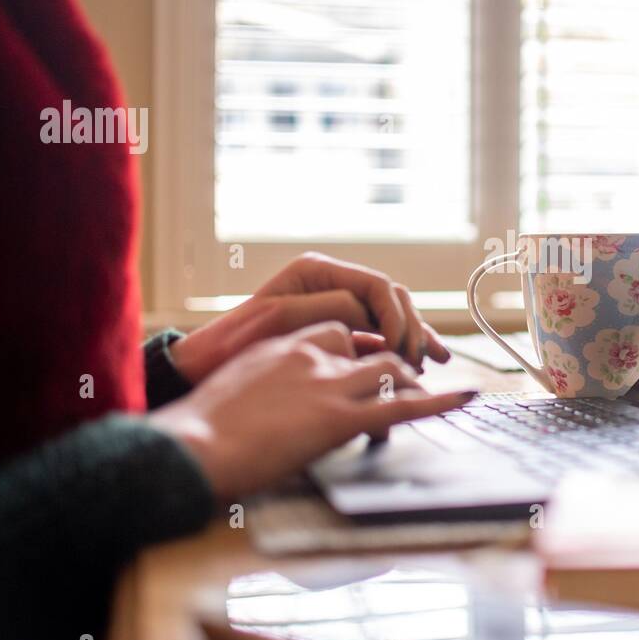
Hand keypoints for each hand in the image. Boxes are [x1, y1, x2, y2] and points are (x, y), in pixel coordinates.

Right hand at [150, 322, 473, 498]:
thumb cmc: (200, 433)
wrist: (192, 447)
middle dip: (396, 361)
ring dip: (412, 382)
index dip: (362, 349)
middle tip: (413, 377)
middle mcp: (311, 354)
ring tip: (428, 394)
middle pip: (371, 347)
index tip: (371, 363)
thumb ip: (263, 391)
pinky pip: (403, 404)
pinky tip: (467, 396)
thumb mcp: (236, 394)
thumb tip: (266, 412)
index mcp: (283, 345)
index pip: (340, 331)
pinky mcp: (340, 417)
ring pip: (391, 370)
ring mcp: (328, 383)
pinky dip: (442, 400)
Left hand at [169, 252, 450, 384]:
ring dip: (414, 338)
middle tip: (418, 362)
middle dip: (411, 328)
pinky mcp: (339, 333)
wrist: (207, 368)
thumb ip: (330, 309)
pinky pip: (380, 335)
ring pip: (392, 316)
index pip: (375, 286)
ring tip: (431, 361)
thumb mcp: (281, 319)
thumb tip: (370, 317)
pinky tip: (420, 362)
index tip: (399, 347)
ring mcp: (336, 307)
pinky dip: (401, 349)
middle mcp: (331, 284)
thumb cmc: (234, 343)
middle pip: (391, 299)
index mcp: (316, 271)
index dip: (395, 316)